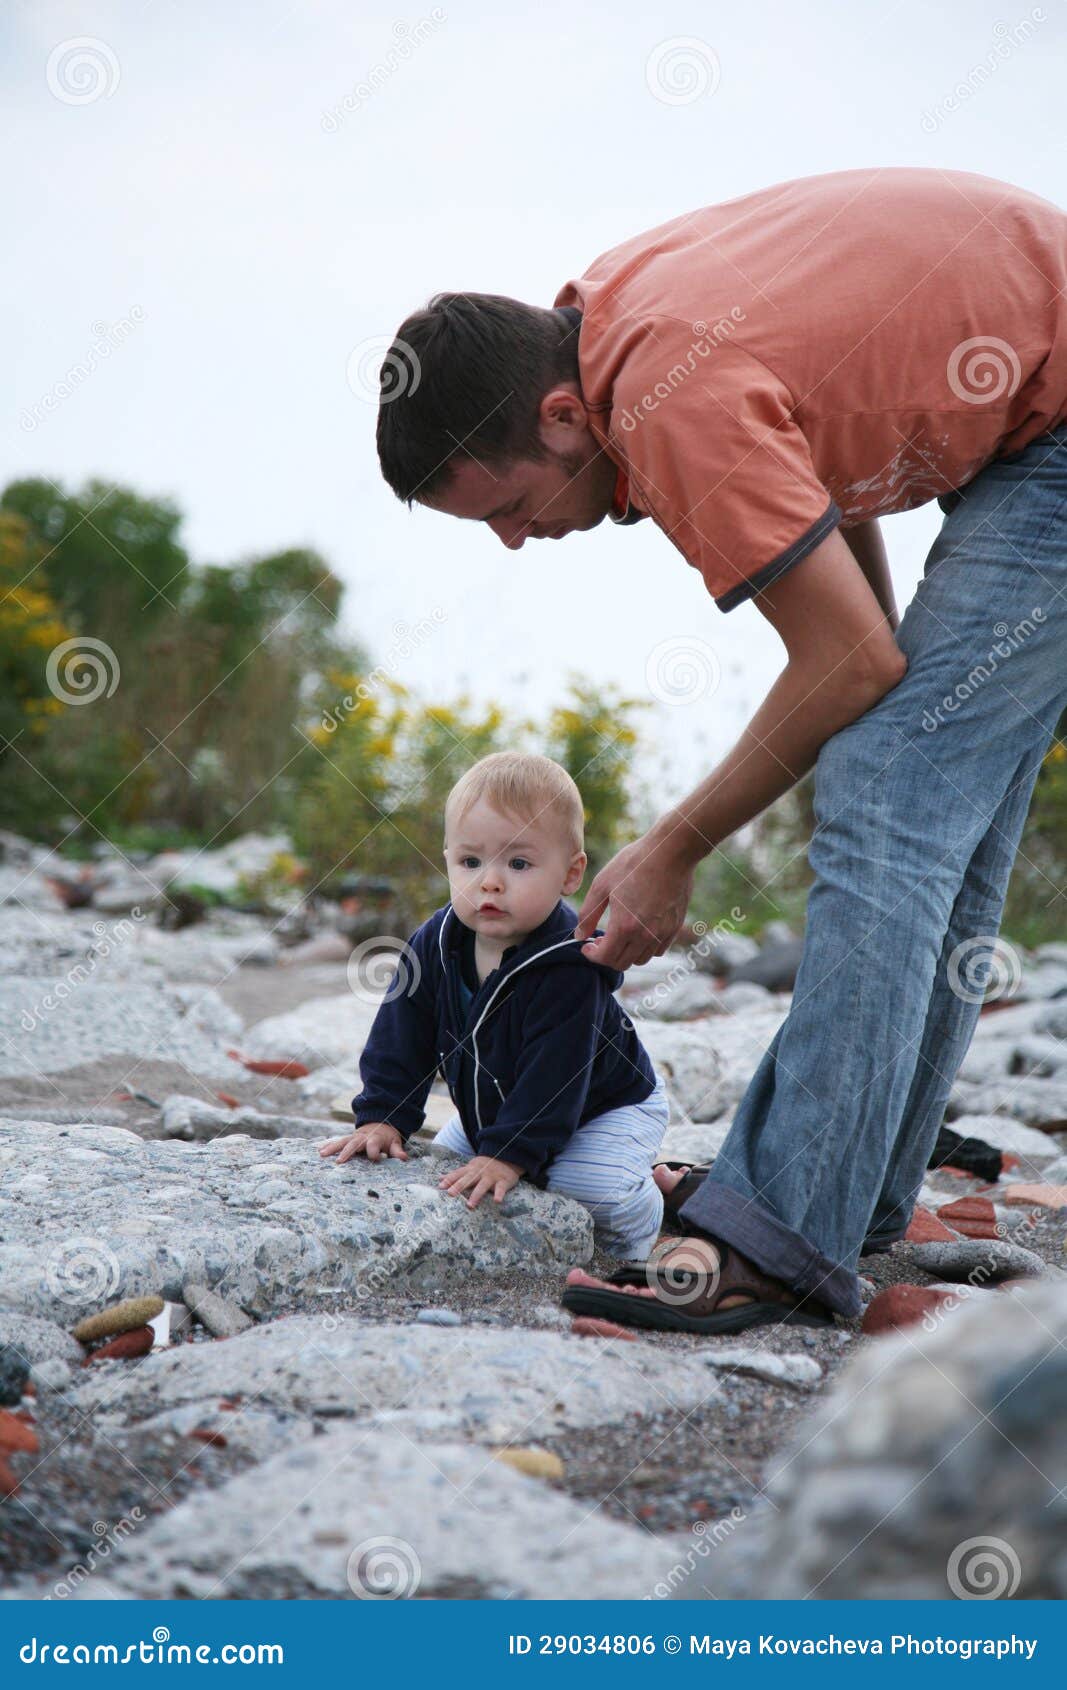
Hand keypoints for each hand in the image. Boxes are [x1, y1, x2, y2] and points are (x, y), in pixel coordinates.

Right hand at [318, 1121, 409, 1163]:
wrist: (380, 1124)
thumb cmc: (387, 1138)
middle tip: (339, 1161)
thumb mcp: (395, 1143)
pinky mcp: (348, 1139)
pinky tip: (319, 1150)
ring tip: (322, 1154)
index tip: (376, 1159)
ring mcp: (354, 1137)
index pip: (373, 1145)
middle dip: (347, 1152)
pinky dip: (328, 1145)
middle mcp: (363, 1137)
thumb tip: (404, 1158)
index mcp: (375, 1138)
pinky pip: (338, 1142)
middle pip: (354, 1143)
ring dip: (332, 1148)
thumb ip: (398, 1151)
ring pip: (342, 1141)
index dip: (374, 1152)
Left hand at [437, 1154, 522, 1207]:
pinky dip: (499, 1194)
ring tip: (469, 1205)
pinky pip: (501, 1188)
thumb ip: (456, 1174)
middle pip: (468, 1179)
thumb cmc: (484, 1166)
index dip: (449, 1180)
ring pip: (483, 1186)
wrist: (507, 1156)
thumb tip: (439, 1178)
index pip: (458, 1174)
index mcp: (470, 1170)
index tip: (440, 1187)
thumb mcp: (470, 1168)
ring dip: (476, 1195)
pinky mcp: (503, 1181)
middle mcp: (480, 1173)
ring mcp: (491, 1177)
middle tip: (450, 1194)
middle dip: (459, 1186)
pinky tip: (497, 1201)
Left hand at [573, 829, 695, 969]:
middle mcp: (645, 935)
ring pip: (641, 959)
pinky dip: (645, 948)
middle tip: (600, 941)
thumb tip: (580, 935)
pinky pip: (658, 949)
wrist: (671, 852)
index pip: (605, 957)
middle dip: (607, 956)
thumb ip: (588, 914)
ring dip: (626, 953)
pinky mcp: (675, 927)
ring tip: (619, 936)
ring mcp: (662, 932)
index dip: (592, 956)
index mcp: (624, 926)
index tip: (587, 947)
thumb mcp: (602, 884)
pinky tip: (638, 931)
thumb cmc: (634, 863)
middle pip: (622, 963)